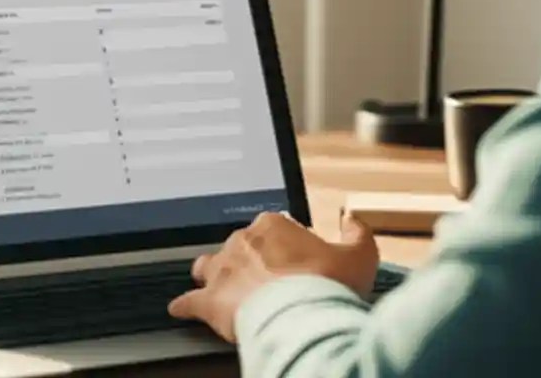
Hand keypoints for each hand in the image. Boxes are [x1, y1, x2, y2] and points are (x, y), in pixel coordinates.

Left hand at [168, 212, 378, 342]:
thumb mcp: (359, 254)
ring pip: (209, 266)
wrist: (303, 318)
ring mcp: (223, 271)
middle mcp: (242, 241)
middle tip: (268, 281)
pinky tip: (181, 308)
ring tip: (220, 286)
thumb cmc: (328, 286)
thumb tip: (352, 221)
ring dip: (214, 275)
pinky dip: (186, 305)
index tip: (295, 262)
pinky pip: (190, 302)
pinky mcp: (210, 301)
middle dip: (249, 260)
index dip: (284, 246)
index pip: (272, 228)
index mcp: (273, 225)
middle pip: (239, 246)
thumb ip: (357, 233)